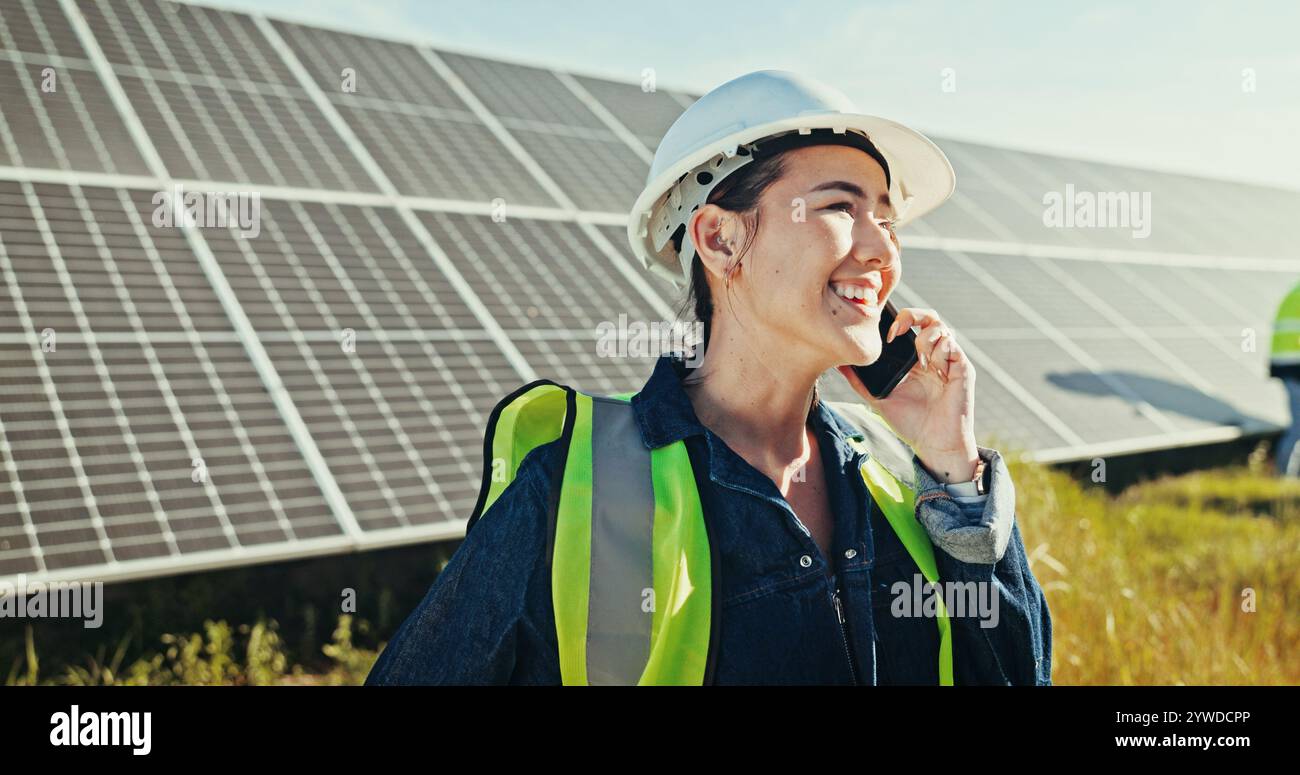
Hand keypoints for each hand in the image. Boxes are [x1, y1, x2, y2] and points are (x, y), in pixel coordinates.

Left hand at [836, 307, 978, 482]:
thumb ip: (860, 382)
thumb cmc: (910, 424)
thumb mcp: (879, 400)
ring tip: (918, 359)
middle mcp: (934, 356)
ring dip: (926, 336)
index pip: (912, 325)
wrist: (933, 445)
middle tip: (897, 330)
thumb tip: (838, 366)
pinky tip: (932, 366)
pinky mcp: (963, 370)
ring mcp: (949, 362)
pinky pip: (953, 347)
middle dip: (912, 315)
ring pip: (942, 328)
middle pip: (929, 318)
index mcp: (916, 359)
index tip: (885, 333)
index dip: (900, 319)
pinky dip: (940, 349)